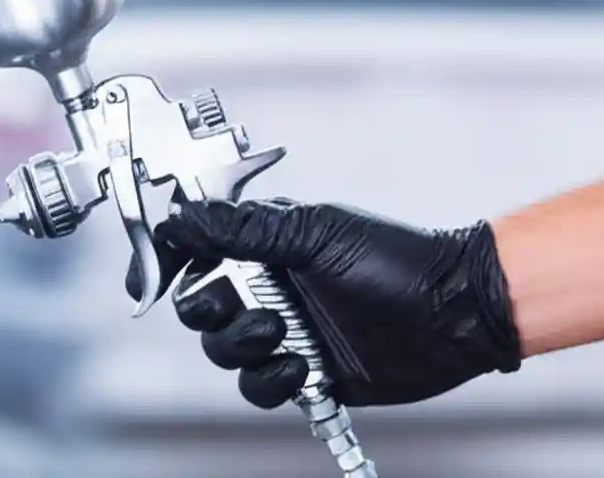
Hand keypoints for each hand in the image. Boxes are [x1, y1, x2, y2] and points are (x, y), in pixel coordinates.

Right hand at [126, 199, 521, 408]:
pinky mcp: (303, 372)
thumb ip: (245, 227)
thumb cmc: (397, 260)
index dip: (165, 263)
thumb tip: (187, 216)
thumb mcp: (314, 233)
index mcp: (265, 246)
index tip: (150, 276)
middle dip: (209, 311)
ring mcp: (284, 332)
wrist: (453, 313)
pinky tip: (300, 366)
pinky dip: (271, 379)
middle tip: (243, 306)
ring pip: (223, 351)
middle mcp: (268, 288)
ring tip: (280, 336)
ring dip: (242, 346)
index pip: (196, 252)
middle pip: (198, 308)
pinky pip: (259, 386)